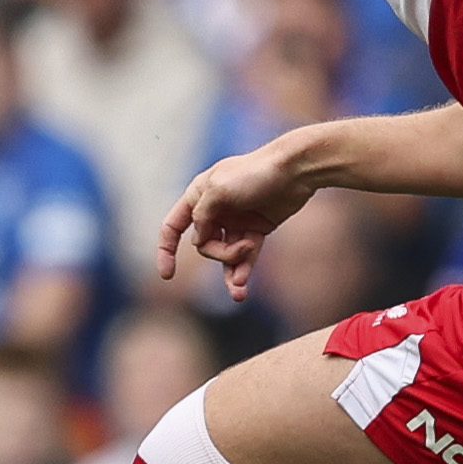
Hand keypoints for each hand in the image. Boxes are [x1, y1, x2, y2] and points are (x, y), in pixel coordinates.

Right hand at [157, 139, 319, 300]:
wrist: (296, 170)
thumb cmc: (255, 172)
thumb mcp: (219, 189)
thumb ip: (202, 215)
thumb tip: (197, 241)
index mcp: (198, 196)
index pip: (174, 226)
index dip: (166, 250)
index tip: (168, 275)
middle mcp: (215, 210)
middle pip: (205, 245)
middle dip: (220, 254)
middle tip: (243, 248)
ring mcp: (236, 221)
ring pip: (226, 255)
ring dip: (232, 272)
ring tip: (239, 294)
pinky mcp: (257, 229)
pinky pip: (246, 255)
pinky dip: (244, 269)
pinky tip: (242, 286)